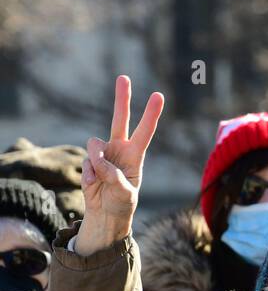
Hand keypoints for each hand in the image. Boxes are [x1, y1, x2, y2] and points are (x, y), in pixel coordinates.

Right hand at [78, 75, 164, 254]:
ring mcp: (102, 152)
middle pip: (120, 119)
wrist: (105, 213)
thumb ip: (113, 176)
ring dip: (97, 161)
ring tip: (103, 179)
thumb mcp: (124, 193)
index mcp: (135, 156)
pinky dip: (89, 175)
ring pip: (94, 144)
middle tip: (124, 77)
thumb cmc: (121, 203)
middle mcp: (119, 149)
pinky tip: (94, 184)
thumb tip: (98, 159)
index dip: (151, 114)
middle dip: (122, 98)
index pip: (145, 132)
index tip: (158, 96)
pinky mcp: (88, 160)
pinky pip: (86, 162)